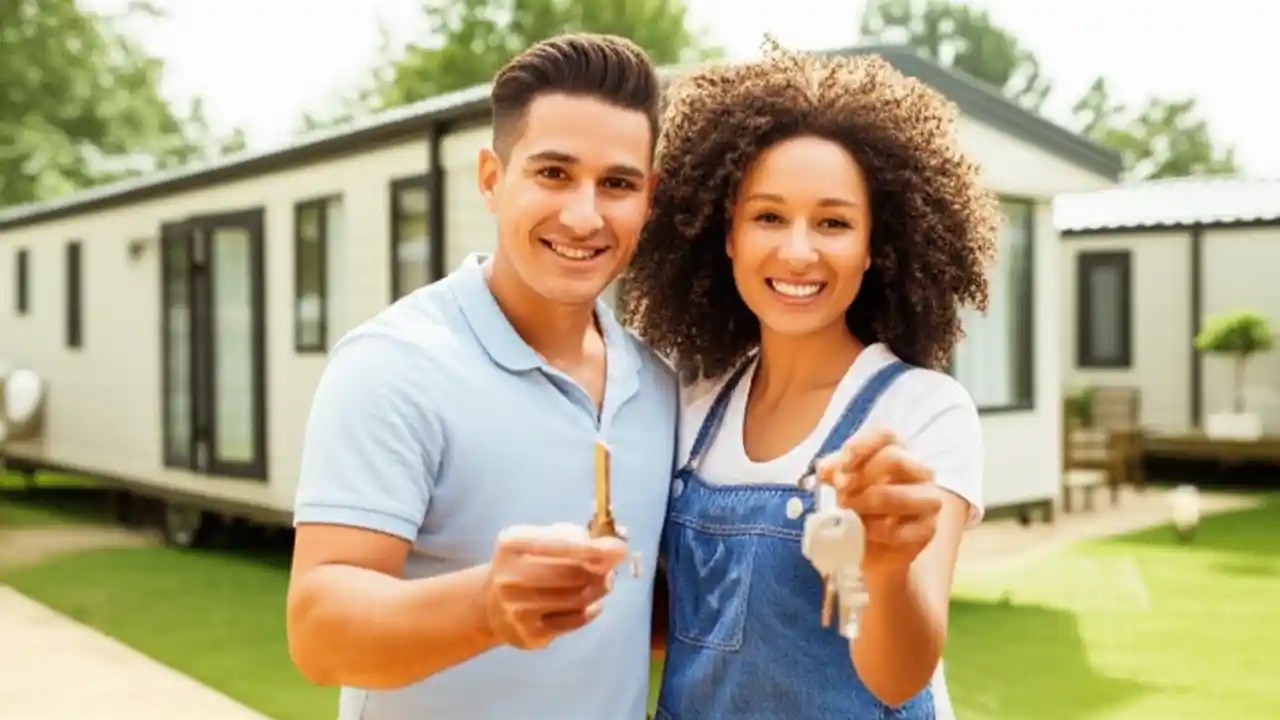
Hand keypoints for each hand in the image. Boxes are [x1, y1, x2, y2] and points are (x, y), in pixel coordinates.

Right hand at [482, 525, 628, 649]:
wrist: (491, 604)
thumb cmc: (525, 564)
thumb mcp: (537, 540)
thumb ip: (570, 537)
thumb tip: (610, 549)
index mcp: (511, 545)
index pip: (560, 545)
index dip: (594, 548)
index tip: (620, 549)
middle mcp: (510, 577)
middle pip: (573, 575)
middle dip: (601, 571)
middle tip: (610, 569)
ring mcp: (517, 609)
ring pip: (577, 599)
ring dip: (598, 590)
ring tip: (602, 583)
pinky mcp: (528, 634)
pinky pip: (573, 621)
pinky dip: (590, 611)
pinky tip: (592, 603)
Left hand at [815, 428, 943, 578]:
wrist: (872, 550)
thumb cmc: (859, 507)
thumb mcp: (842, 484)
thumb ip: (834, 471)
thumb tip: (825, 470)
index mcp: (898, 451)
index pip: (886, 434)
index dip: (861, 445)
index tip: (841, 464)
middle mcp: (919, 470)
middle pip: (894, 458)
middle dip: (861, 477)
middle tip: (841, 493)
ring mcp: (929, 499)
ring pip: (898, 494)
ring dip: (866, 503)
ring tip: (849, 511)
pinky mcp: (929, 528)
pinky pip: (902, 528)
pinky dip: (878, 532)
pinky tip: (867, 533)